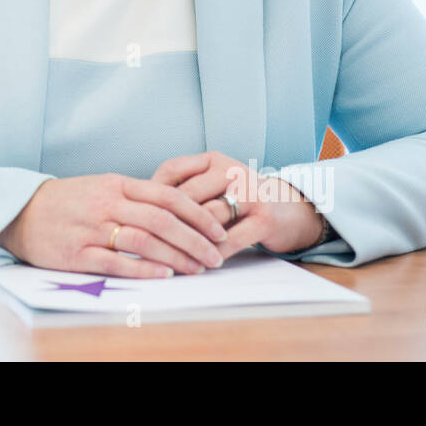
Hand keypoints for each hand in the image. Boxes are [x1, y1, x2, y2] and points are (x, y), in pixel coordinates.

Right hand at [0, 173, 231, 278]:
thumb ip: (135, 195)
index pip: (168, 196)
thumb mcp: (102, 186)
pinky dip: (144, 270)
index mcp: (117, 185)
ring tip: (197, 269)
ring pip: (145, 241)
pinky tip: (164, 275)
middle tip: (216, 256)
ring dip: (177, 257)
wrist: (19, 211)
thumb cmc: (66, 201)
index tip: (218, 230)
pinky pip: (117, 263)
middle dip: (196, 240)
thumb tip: (176, 207)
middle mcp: (107, 204)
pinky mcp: (77, 254)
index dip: (198, 214)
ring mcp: (92, 229)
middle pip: (162, 220)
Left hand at [150, 152, 324, 258]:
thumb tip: (140, 206)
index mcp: (213, 159)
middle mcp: (232, 170)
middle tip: (142, 240)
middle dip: (165, 220)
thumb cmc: (239, 201)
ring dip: (187, 240)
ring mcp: (251, 193)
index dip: (151, 192)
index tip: (135, 213)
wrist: (289, 210)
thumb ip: (184, 189)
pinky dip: (212, 254)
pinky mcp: (265, 218)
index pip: (173, 169)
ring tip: (167, 257)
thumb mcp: (212, 185)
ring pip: (208, 217)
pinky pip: (231, 239)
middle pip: (188, 195)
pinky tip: (198, 265)